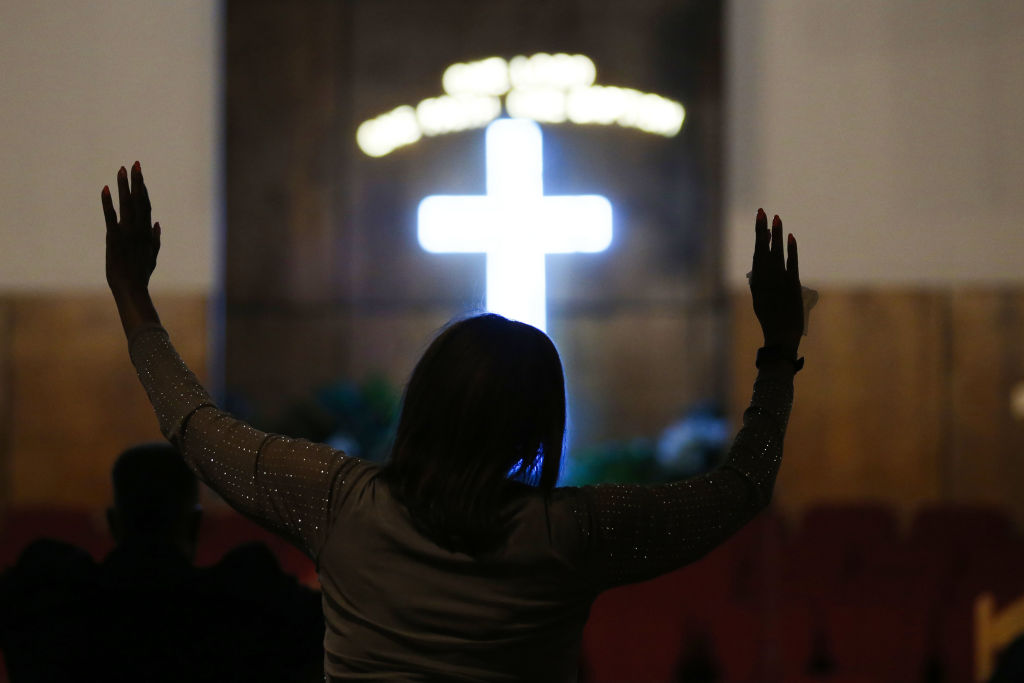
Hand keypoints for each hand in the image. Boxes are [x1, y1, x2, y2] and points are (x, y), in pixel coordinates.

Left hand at [101, 161, 159, 293]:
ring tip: (121, 170)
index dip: (143, 187)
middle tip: (134, 163)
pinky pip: (110, 217)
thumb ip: (156, 239)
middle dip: (136, 181)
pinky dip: (107, 203)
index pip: (146, 204)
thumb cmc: (140, 274)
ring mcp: (127, 233)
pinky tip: (105, 189)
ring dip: (124, 186)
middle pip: (139, 200)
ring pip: (127, 204)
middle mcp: (139, 229)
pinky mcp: (114, 239)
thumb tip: (158, 224)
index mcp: (147, 232)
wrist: (131, 288)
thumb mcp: (152, 256)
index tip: (139, 173)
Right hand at [750, 208, 801, 351]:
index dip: (760, 235)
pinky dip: (791, 250)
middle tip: (762, 211)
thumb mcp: (761, 298)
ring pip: (776, 252)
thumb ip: (760, 280)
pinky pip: (791, 263)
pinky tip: (790, 236)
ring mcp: (778, 280)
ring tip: (776, 217)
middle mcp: (765, 278)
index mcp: (757, 280)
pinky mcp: (791, 284)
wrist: (780, 334)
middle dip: (762, 229)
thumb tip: (761, 263)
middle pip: (763, 248)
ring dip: (776, 234)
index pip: (758, 252)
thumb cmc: (771, 317)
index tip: (761, 220)